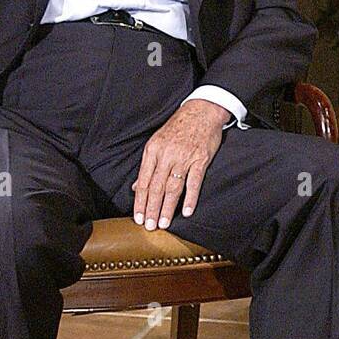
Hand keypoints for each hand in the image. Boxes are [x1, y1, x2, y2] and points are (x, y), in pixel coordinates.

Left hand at [133, 99, 226, 230]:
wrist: (202, 111)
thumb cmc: (178, 127)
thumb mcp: (157, 143)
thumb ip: (148, 166)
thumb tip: (136, 187)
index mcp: (152, 151)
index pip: (143, 182)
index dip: (140, 202)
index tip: (138, 218)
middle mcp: (166, 155)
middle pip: (156, 187)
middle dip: (151, 209)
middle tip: (149, 226)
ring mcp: (184, 158)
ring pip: (172, 187)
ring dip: (167, 207)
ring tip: (163, 223)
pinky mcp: (201, 159)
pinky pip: (194, 182)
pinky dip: (190, 198)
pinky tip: (186, 211)